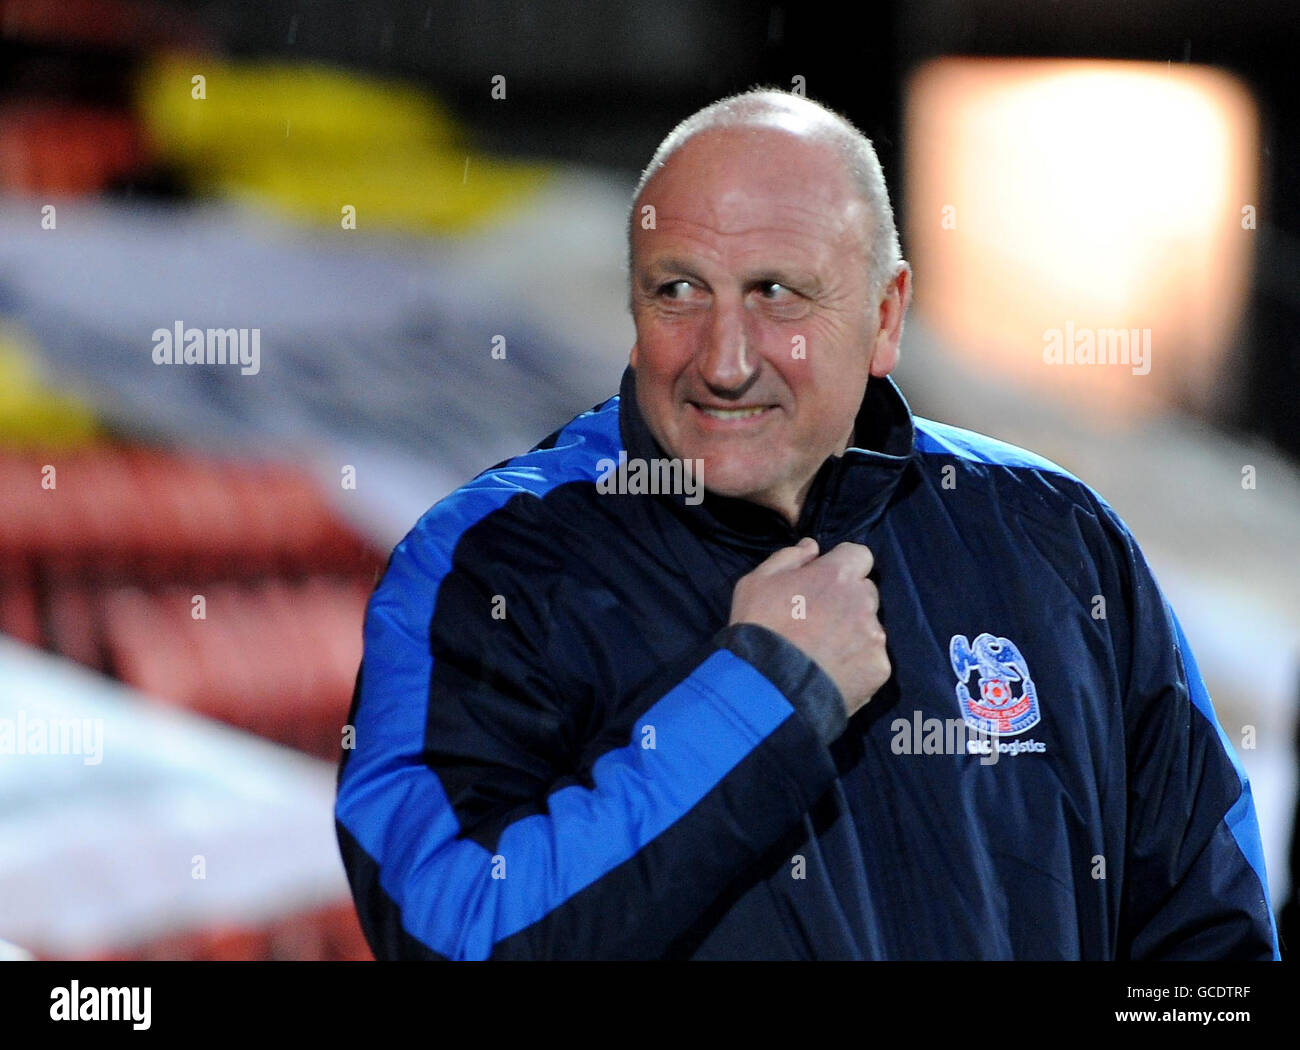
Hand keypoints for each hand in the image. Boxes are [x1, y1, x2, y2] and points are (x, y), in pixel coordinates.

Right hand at [728, 537, 889, 717]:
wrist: (767, 690)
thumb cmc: (758, 629)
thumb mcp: (756, 582)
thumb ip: (788, 558)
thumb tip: (813, 547)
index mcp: (837, 575)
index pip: (859, 555)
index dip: (841, 567)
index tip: (823, 583)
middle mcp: (863, 600)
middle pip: (865, 591)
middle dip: (847, 601)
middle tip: (818, 622)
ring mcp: (874, 636)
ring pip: (870, 626)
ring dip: (853, 633)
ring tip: (822, 653)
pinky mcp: (879, 669)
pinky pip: (872, 659)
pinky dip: (857, 663)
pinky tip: (831, 672)